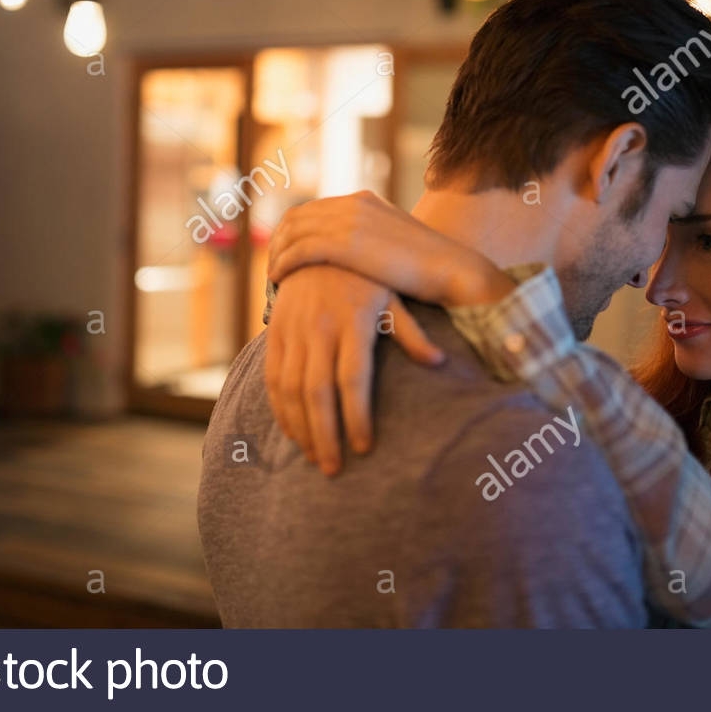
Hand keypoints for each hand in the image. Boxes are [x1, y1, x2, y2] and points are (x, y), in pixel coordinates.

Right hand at [264, 265, 444, 474]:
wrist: (319, 242)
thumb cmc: (367, 275)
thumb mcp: (394, 295)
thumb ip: (411, 331)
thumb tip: (438, 361)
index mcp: (354, 321)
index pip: (353, 379)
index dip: (357, 416)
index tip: (364, 448)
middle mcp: (320, 327)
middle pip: (318, 392)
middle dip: (325, 435)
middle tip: (334, 470)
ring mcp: (294, 330)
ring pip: (290, 390)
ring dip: (300, 429)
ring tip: (314, 458)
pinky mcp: (276, 332)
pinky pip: (272, 377)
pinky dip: (280, 409)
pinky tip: (293, 432)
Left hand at [267, 191, 513, 306]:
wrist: (453, 271)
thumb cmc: (430, 268)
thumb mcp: (396, 243)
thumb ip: (373, 241)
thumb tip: (358, 255)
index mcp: (364, 200)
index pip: (314, 208)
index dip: (293, 230)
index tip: (284, 252)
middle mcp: (353, 204)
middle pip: (298, 216)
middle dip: (279, 240)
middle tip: (272, 265)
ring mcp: (350, 220)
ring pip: (294, 231)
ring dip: (277, 253)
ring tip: (272, 276)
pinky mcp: (347, 243)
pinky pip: (300, 249)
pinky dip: (284, 263)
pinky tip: (278, 279)